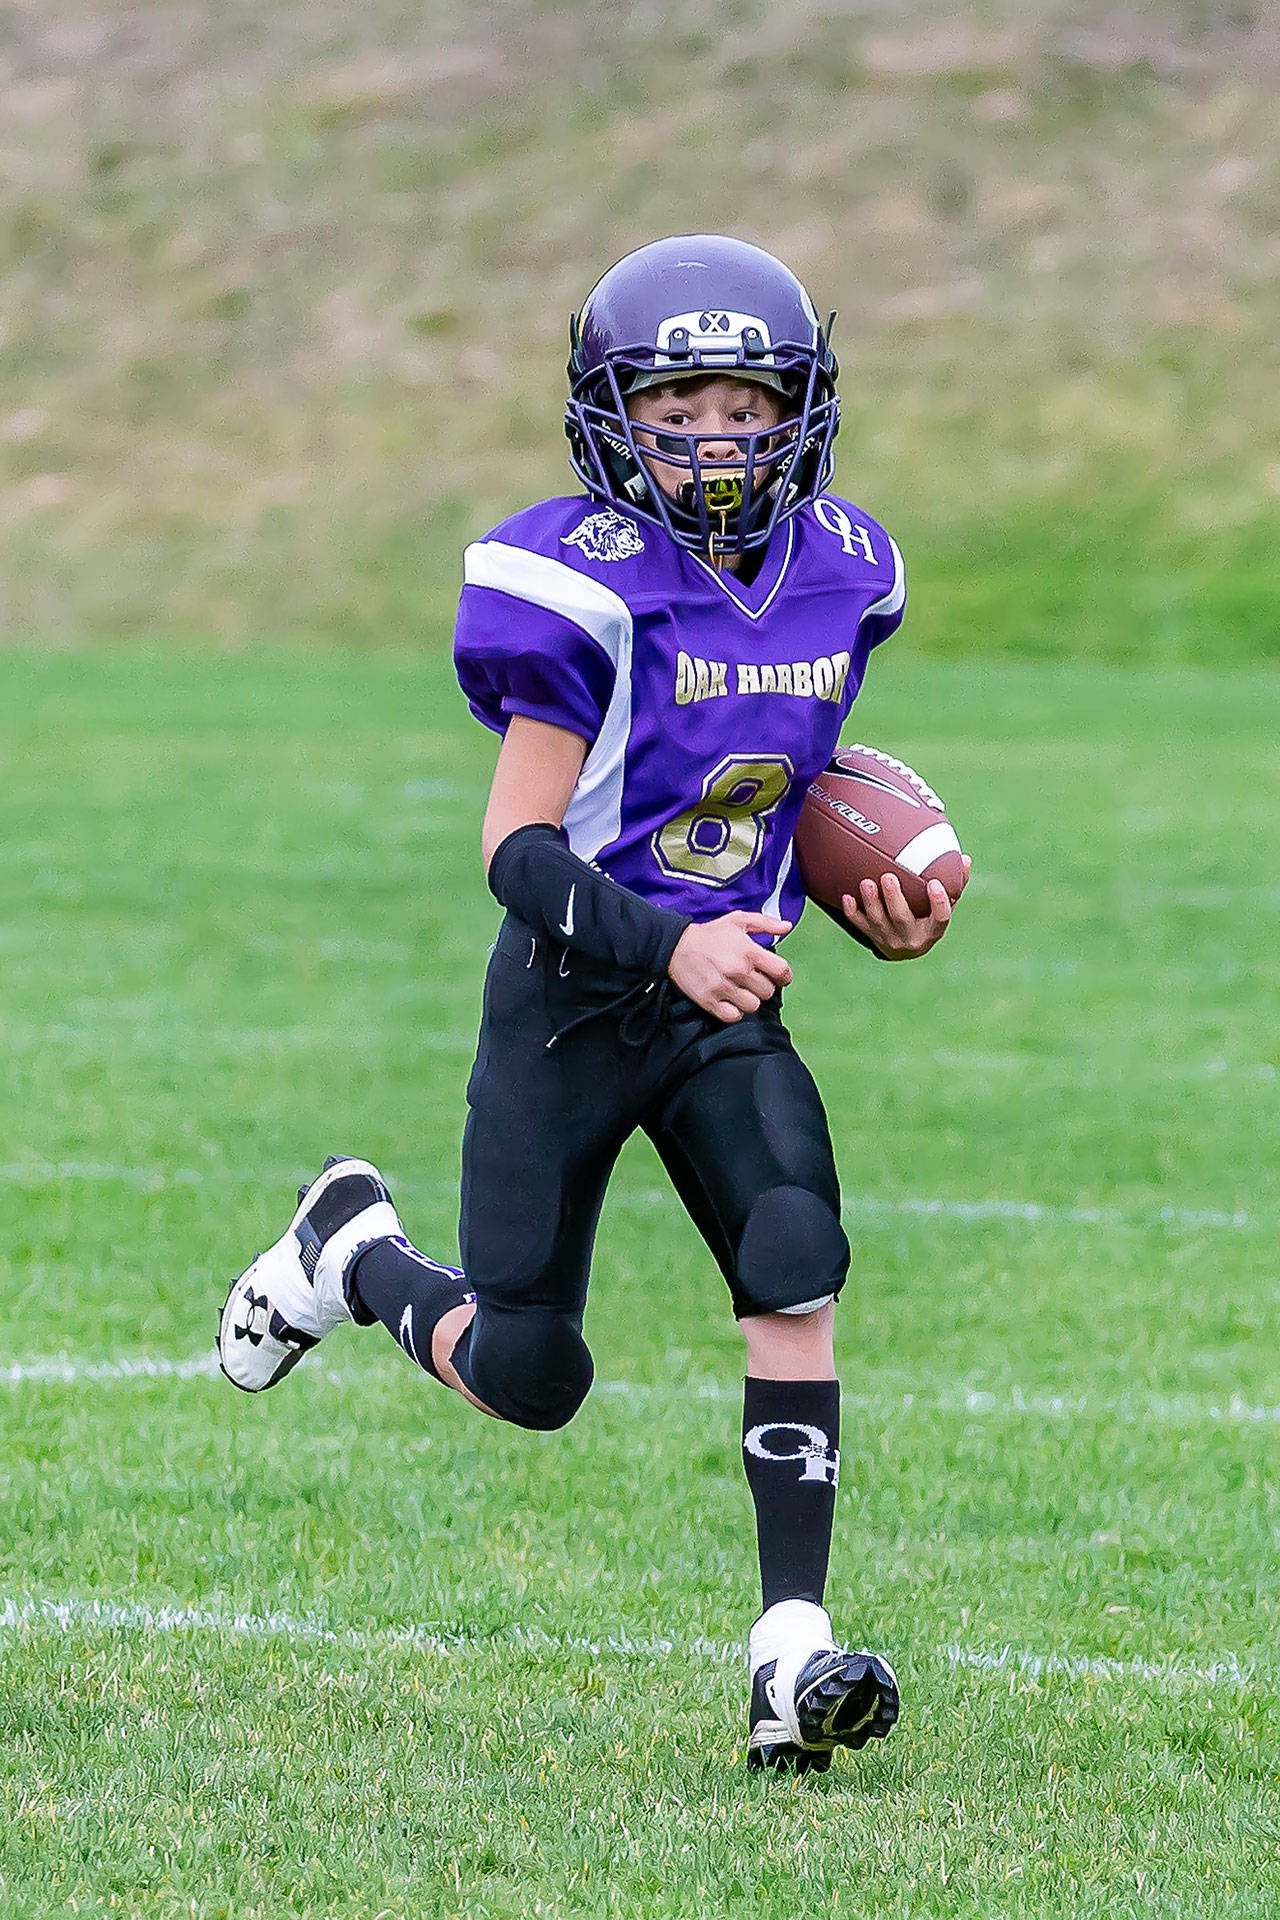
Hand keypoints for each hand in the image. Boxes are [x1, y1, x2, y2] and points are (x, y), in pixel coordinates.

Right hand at [668, 912, 792, 1021]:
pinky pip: (733, 1016)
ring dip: (750, 999)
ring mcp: (723, 987)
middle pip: (768, 992)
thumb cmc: (710, 934)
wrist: (676, 945)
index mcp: (748, 951)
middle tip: (753, 980)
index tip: (778, 976)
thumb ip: (766, 923)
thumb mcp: (739, 920)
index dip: (784, 976)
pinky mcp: (709, 1001)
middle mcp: (737, 970)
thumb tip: (787, 927)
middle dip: (764, 986)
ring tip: (741, 989)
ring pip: (753, 1006)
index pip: (781, 972)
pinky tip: (730, 999)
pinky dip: (735, 1011)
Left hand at [841, 855, 971, 960]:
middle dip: (894, 898)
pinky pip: (860, 925)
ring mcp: (890, 940)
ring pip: (878, 922)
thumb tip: (965, 859)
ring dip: (870, 902)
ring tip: (865, 882)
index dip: (938, 903)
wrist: (907, 949)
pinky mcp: (872, 938)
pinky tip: (846, 897)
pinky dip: (852, 912)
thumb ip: (956, 884)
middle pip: (902, 919)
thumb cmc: (929, 918)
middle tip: (888, 876)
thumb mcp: (944, 906)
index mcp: (933, 930)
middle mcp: (912, 939)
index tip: (934, 883)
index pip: (941, 918)